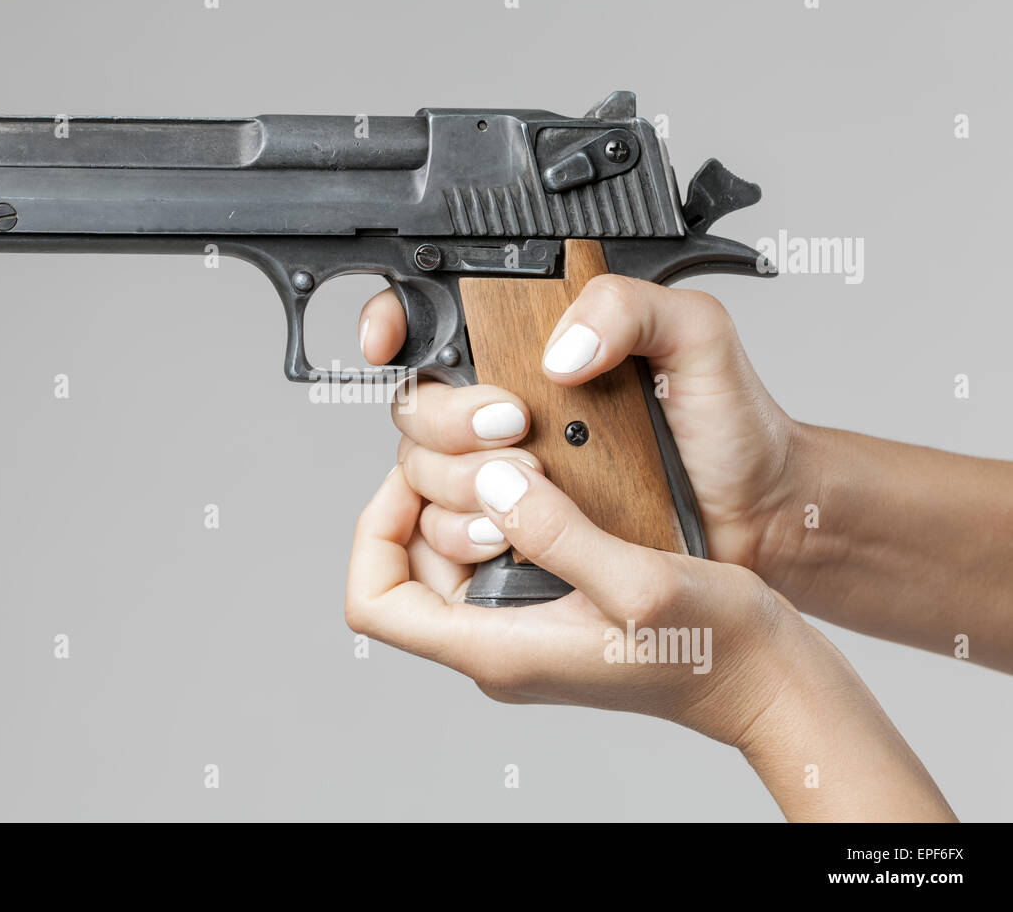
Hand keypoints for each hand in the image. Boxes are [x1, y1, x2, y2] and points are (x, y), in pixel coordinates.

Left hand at [345, 464, 955, 819]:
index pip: (375, 601)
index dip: (375, 532)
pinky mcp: (544, 609)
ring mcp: (517, 628)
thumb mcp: (637, 583)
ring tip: (517, 466)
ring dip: (466, 499)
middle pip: (404, 564)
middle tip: (484, 458)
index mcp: (496, 648)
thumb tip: (493, 484)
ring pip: (444, 553)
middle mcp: (494, 643)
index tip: (417, 480)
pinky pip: (488, 553)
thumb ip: (556, 535)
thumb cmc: (712, 647)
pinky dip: (502, 510)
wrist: (761, 677)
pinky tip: (543, 484)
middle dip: (426, 498)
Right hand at [360, 277, 801, 578]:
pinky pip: (447, 531)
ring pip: (421, 471)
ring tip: (531, 485)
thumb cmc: (732, 425)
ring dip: (459, 480)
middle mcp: (505, 406)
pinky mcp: (512, 530)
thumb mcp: (697, 336)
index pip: (436, 321)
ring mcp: (505, 472)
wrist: (758, 516)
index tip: (386, 341)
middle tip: (515, 426)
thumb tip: (558, 351)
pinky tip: (510, 532)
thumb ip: (631, 306)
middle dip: (449, 419)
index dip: (392, 322)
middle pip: (416, 406)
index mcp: (536, 345)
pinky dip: (464, 531)